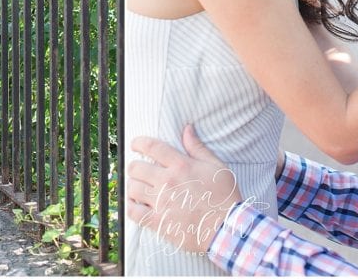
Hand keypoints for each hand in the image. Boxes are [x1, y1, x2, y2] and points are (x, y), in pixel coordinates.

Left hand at [126, 124, 240, 253]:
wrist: (227, 228)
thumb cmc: (225, 197)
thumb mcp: (216, 167)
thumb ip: (198, 147)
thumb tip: (187, 129)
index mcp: (181, 166)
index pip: (151, 147)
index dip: (138, 142)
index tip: (135, 144)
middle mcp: (167, 181)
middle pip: (136, 167)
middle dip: (134, 166)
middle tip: (138, 169)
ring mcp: (161, 202)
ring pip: (132, 188)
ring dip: (132, 185)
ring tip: (137, 186)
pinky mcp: (158, 222)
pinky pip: (133, 212)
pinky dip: (129, 207)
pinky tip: (134, 204)